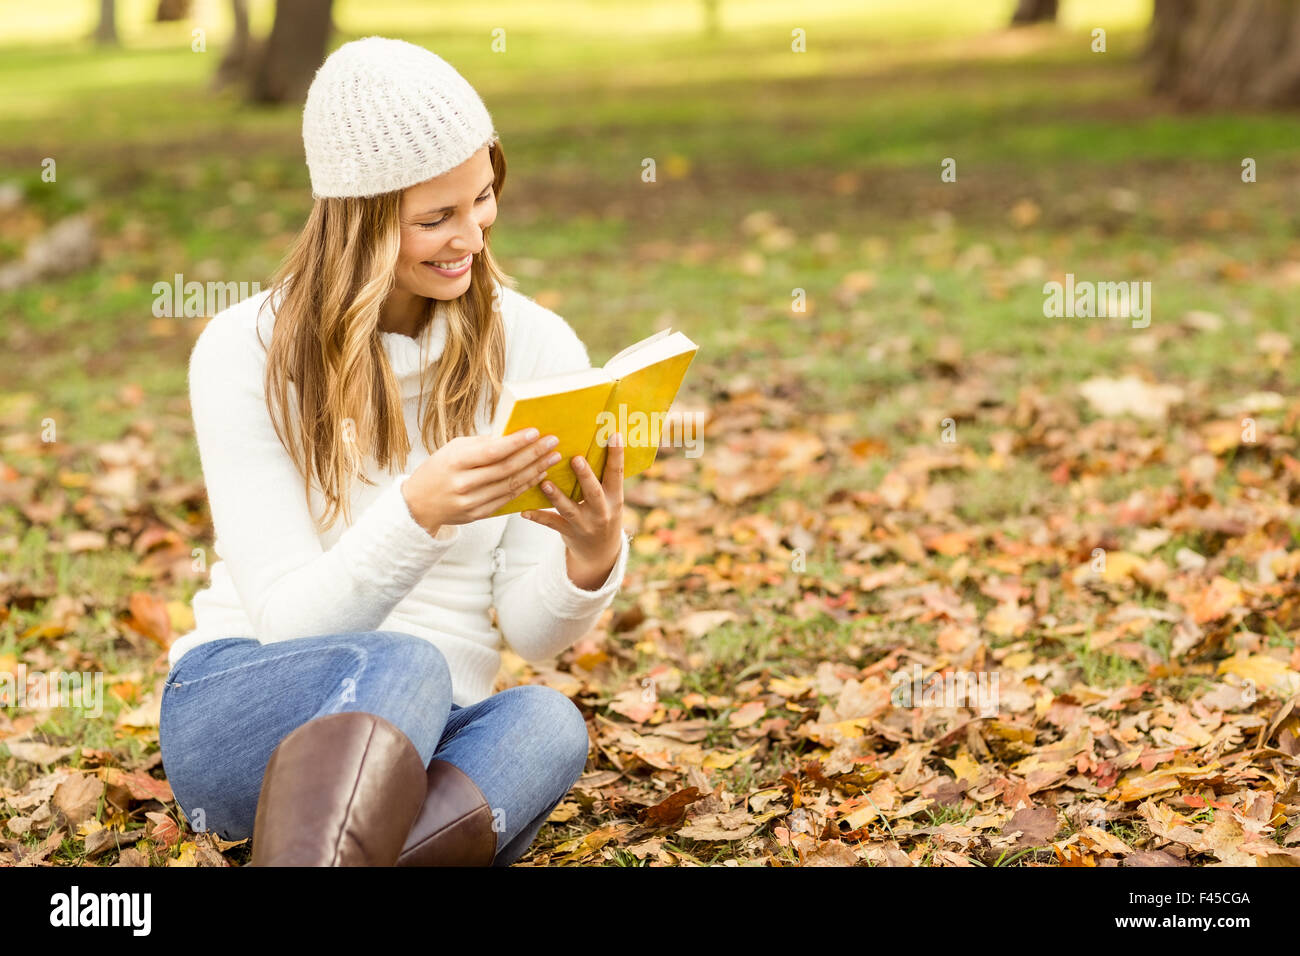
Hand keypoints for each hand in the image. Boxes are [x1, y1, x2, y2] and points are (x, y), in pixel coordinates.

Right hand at [403, 428, 560, 533]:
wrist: (418, 504)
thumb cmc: (438, 469)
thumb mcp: (452, 449)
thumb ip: (481, 443)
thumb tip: (512, 435)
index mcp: (455, 462)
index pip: (492, 451)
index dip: (516, 442)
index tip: (535, 432)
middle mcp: (464, 483)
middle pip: (506, 469)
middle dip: (533, 454)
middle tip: (552, 442)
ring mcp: (471, 502)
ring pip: (511, 485)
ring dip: (535, 470)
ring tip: (551, 457)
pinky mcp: (478, 514)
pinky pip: (508, 499)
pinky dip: (525, 486)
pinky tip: (538, 475)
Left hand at [523, 430, 624, 589]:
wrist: (600, 551)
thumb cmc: (603, 513)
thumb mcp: (611, 499)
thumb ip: (603, 477)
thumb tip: (592, 442)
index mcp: (614, 498)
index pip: (617, 474)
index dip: (616, 455)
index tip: (614, 435)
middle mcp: (601, 512)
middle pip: (593, 493)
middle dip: (585, 476)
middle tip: (576, 459)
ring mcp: (584, 524)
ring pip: (568, 509)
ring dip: (556, 496)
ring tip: (545, 482)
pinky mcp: (568, 532)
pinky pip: (551, 523)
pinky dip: (538, 517)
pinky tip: (524, 511)